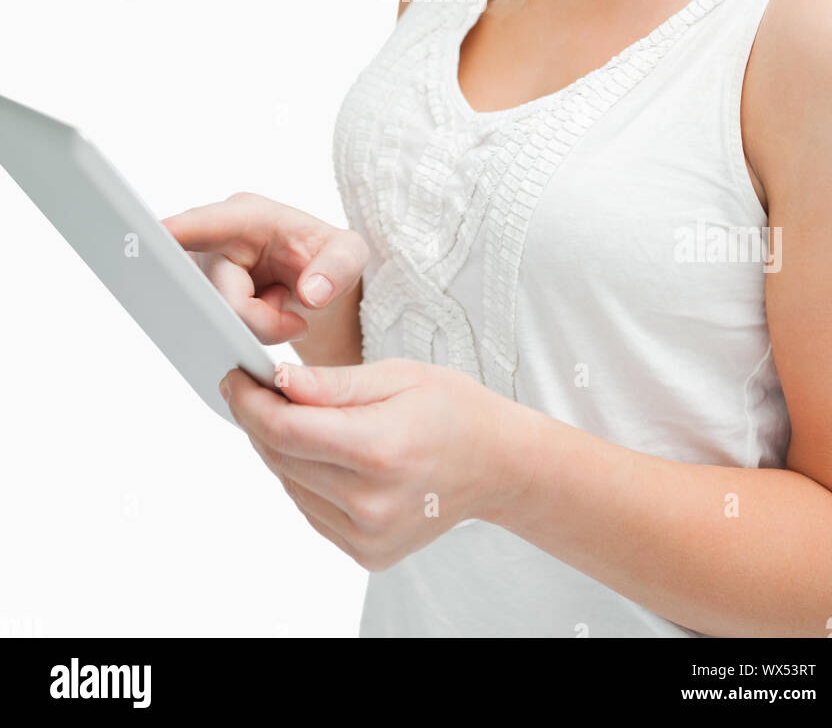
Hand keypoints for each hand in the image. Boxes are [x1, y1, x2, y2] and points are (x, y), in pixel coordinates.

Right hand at [160, 191, 368, 345]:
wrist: (316, 283)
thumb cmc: (328, 258)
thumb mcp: (350, 256)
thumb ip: (338, 269)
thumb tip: (310, 294)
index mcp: (248, 216)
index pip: (208, 223)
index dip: (180, 230)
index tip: (153, 232)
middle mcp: (215, 239)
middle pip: (220, 296)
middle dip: (262, 318)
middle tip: (298, 319)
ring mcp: (204, 269)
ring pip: (218, 319)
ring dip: (258, 326)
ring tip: (282, 306)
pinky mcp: (201, 295)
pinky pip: (215, 328)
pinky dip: (247, 333)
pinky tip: (266, 317)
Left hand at [218, 357, 528, 569]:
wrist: (498, 465)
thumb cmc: (453, 410)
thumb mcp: (396, 375)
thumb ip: (331, 384)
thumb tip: (276, 380)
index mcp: (380, 450)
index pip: (286, 431)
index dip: (250, 403)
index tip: (236, 377)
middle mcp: (371, 502)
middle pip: (281, 459)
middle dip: (259, 418)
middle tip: (255, 386)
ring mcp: (368, 535)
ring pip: (289, 486)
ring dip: (279, 448)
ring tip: (293, 415)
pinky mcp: (366, 552)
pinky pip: (310, 510)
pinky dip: (303, 477)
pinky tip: (320, 451)